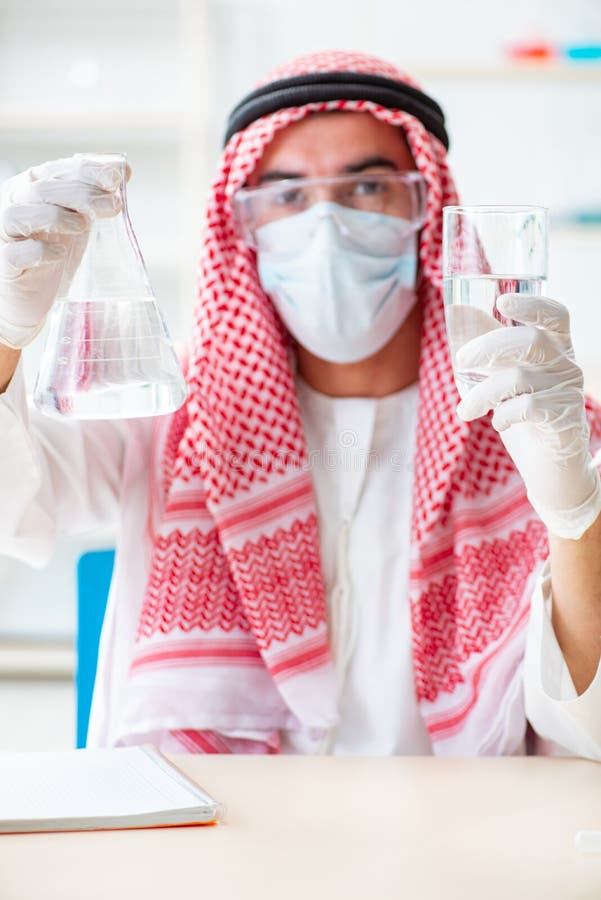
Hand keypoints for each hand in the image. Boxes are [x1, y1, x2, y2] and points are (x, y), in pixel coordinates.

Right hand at [0, 156, 122, 348]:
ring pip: (20, 214)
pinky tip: (60, 254)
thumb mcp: (78, 222)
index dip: (86, 171)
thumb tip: (124, 169)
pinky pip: (16, 254)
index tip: (116, 178)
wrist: (31, 300)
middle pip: (42, 189)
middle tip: (114, 206)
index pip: (57, 170)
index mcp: (31, 189)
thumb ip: (95, 197)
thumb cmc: (53, 256)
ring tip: (83, 226)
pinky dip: (39, 251)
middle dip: (82, 194)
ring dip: (55, 216)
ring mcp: (6, 235)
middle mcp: (14, 206)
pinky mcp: (6, 265)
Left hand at [455, 293, 600, 539]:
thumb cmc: (525, 415)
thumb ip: (490, 345)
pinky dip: (503, 414)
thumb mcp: (505, 376)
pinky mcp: (565, 420)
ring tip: (464, 411)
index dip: (532, 305)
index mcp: (556, 348)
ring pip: (519, 378)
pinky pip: (527, 408)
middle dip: (488, 347)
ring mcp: (569, 392)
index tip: (502, 302)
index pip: (556, 316)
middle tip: (459, 362)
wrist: (550, 469)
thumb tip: (461, 308)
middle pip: (532, 341)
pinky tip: (497, 423)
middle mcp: (567, 365)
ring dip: (481, 394)